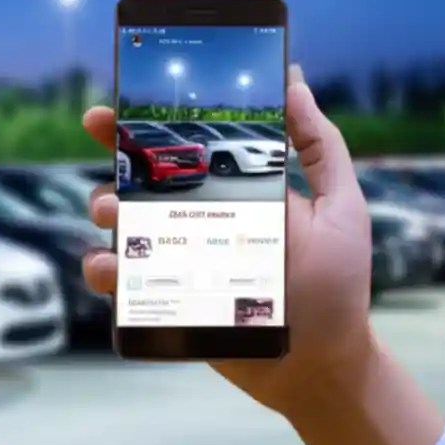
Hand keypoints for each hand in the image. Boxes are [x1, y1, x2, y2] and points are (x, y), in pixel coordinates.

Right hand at [81, 65, 376, 415]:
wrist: (322, 364)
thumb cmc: (336, 286)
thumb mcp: (340, 207)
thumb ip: (318, 146)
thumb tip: (293, 80)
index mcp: (230, 192)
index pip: (180, 150)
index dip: (142, 127)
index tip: (114, 109)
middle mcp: (196, 222)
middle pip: (137, 183)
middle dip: (110, 162)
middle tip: (105, 156)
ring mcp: (176, 262)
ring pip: (121, 227)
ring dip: (105, 211)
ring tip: (112, 214)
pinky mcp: (163, 301)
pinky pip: (119, 282)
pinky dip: (104, 270)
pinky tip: (111, 266)